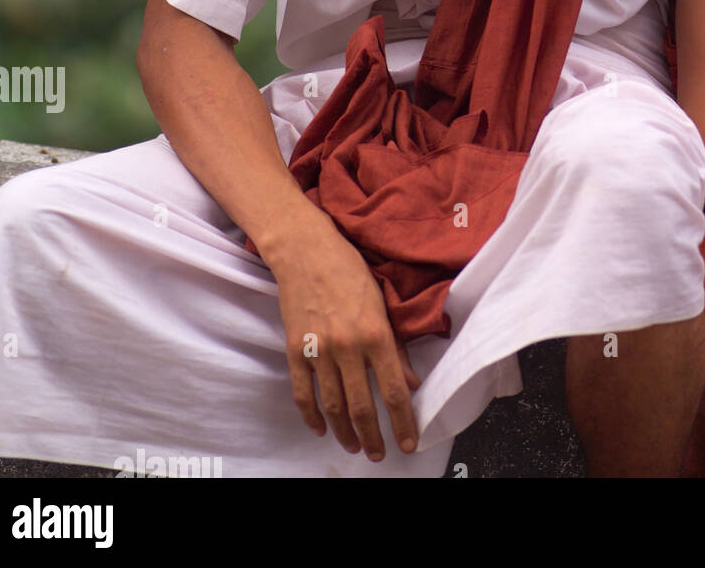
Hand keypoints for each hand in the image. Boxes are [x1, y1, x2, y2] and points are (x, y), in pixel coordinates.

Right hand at [268, 211, 421, 460]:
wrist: (305, 251)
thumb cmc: (350, 270)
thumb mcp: (382, 303)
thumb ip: (396, 347)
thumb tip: (410, 382)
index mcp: (375, 333)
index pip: (394, 390)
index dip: (404, 422)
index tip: (409, 443)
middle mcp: (348, 346)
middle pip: (363, 407)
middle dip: (374, 437)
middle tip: (380, 454)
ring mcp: (318, 350)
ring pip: (332, 406)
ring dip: (345, 433)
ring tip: (355, 447)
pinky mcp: (294, 349)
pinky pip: (302, 393)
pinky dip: (311, 416)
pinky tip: (321, 429)